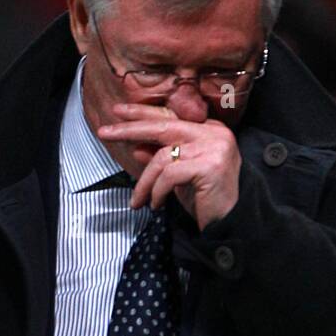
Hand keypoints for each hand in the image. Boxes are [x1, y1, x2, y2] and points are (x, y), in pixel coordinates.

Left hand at [98, 103, 241, 229]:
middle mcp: (212, 133)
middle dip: (130, 129)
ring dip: (144, 182)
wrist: (231, 222)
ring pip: (163, 157)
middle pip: (163, 125)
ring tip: (138, 201)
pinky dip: (157, 191)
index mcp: (208, 129)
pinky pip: (169, 175)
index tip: (117, 113)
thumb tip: (136, 147)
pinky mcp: (209, 165)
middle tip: (104, 132)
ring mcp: (213, 147)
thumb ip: (162, 159)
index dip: (142, 114)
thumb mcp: (178, 177)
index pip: (170, 117)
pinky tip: (155, 204)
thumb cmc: (205, 200)